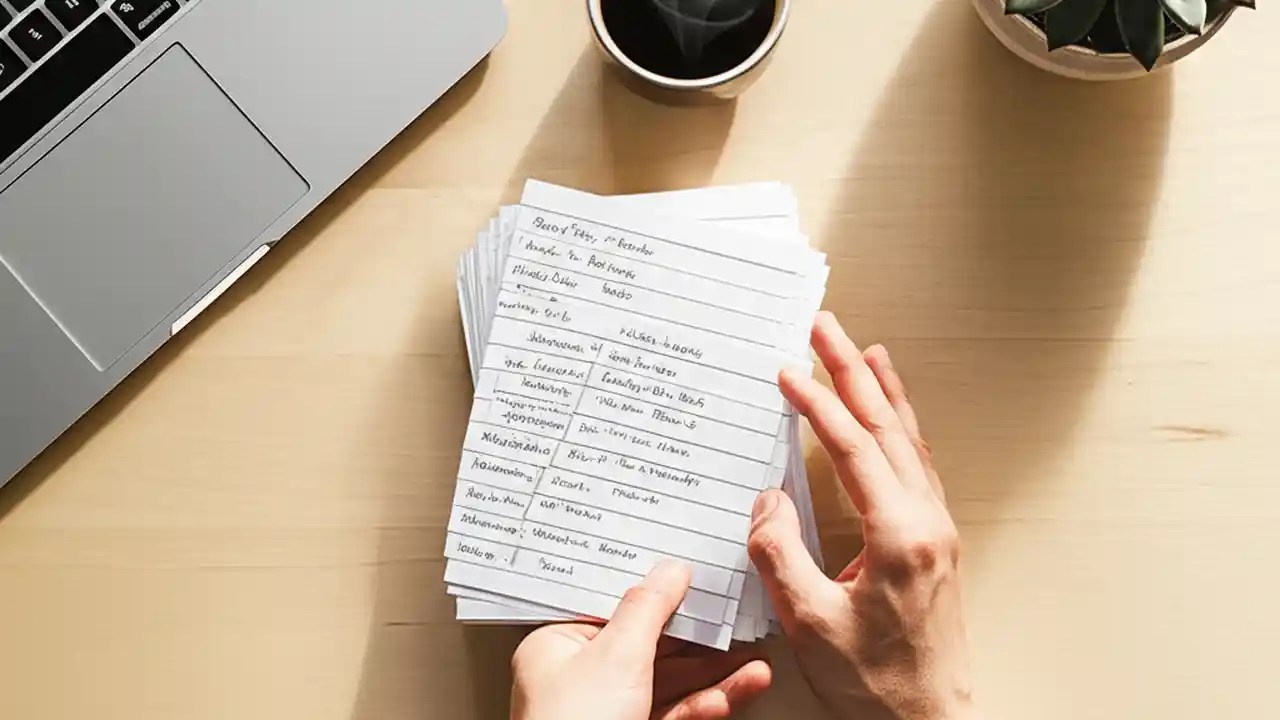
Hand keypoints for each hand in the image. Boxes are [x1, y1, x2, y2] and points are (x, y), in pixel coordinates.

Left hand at [510, 560, 772, 719]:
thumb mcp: (617, 655)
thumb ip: (648, 608)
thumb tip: (670, 572)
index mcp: (556, 648)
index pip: (614, 606)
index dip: (656, 591)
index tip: (695, 581)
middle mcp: (578, 680)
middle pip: (650, 646)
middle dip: (699, 639)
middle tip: (736, 623)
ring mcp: (608, 714)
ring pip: (669, 684)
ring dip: (715, 676)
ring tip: (755, 665)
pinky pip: (674, 714)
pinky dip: (705, 705)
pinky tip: (734, 694)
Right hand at [749, 312, 977, 719]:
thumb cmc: (875, 683)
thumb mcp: (811, 623)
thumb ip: (781, 554)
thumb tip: (766, 501)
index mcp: (900, 537)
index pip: (854, 451)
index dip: (818, 406)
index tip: (789, 372)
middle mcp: (927, 523)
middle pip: (887, 429)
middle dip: (853, 372)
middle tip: (828, 327)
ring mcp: (937, 529)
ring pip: (910, 441)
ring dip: (883, 392)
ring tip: (865, 350)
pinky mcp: (935, 541)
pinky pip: (918, 464)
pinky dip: (901, 428)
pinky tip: (891, 416)